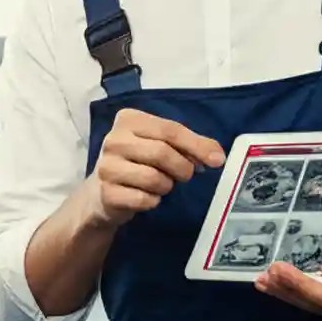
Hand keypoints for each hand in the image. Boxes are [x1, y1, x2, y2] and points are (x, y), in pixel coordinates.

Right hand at [87, 109, 224, 226]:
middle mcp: (114, 139)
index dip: (197, 145)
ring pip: (153, 178)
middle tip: (184, 175)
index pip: (170, 129)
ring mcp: (106, 167)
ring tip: (160, 184)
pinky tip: (145, 197)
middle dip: (182, 168)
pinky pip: (143, 199)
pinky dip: (152, 201)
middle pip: (162, 152)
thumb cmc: (139, 162)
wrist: (104, 192)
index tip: (217, 160)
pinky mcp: (106, 193)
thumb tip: (217, 157)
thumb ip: (190, 145)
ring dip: (166, 186)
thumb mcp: (163, 145)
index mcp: (129, 119)